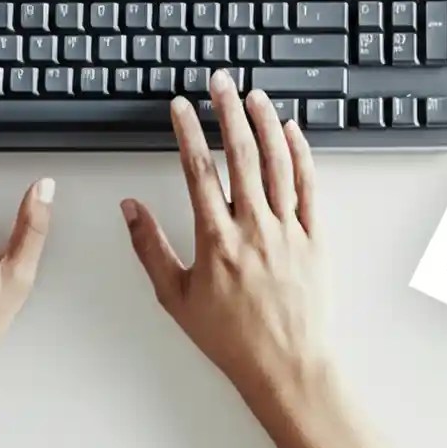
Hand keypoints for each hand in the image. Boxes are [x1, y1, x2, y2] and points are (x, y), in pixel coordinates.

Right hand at [122, 71, 325, 400]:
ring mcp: (289, 230)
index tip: (180, 107)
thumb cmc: (231, 337)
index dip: (187, 132)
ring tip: (254, 95)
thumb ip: (149, 247)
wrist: (286, 365)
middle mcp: (254, 227)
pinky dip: (302, 154)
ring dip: (265, 122)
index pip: (198, 170)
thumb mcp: (175, 297)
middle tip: (220, 82)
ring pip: (278, 162)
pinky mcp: (316, 237)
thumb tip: (130, 208)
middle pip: (241, 154)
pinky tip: (293, 131)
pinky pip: (310, 186)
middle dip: (227, 110)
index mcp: (216, 240)